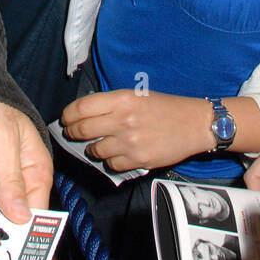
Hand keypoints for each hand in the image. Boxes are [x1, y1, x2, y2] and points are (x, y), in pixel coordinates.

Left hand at [60, 88, 211, 171]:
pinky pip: (111, 164)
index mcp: (121, 100)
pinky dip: (110, 161)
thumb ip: (111, 104)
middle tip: (73, 133)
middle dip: (73, 133)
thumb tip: (84, 113)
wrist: (193, 124)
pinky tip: (115, 154)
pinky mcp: (138, 160)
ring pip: (95, 150)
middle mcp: (123, 120)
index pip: (81, 108)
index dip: (69, 115)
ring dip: (92, 149)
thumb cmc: (165, 107)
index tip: (66, 119)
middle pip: (83, 130)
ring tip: (96, 145)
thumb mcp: (136, 95)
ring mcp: (130, 142)